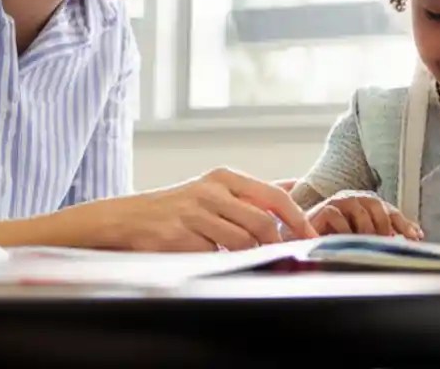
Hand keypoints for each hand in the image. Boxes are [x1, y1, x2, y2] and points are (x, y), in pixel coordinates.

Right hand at [64, 167, 317, 251]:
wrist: (129, 219)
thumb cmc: (180, 207)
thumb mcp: (217, 190)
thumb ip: (255, 192)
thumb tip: (297, 186)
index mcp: (224, 177)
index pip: (274, 196)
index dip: (297, 220)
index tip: (310, 237)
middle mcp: (211, 192)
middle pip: (262, 224)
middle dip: (276, 245)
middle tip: (282, 258)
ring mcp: (194, 214)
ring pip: (242, 243)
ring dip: (249, 257)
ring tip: (242, 258)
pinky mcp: (179, 238)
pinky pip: (216, 257)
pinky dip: (220, 262)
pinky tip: (213, 259)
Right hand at [308, 191, 422, 239]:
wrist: (301, 237)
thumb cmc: (332, 238)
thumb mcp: (360, 238)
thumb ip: (379, 236)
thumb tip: (403, 243)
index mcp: (366, 205)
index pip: (390, 211)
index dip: (404, 223)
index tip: (416, 236)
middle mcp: (355, 200)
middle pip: (378, 206)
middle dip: (385, 226)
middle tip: (387, 243)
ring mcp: (339, 202)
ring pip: (361, 212)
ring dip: (367, 231)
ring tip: (367, 245)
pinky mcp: (324, 209)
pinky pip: (340, 218)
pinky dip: (346, 232)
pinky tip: (347, 242)